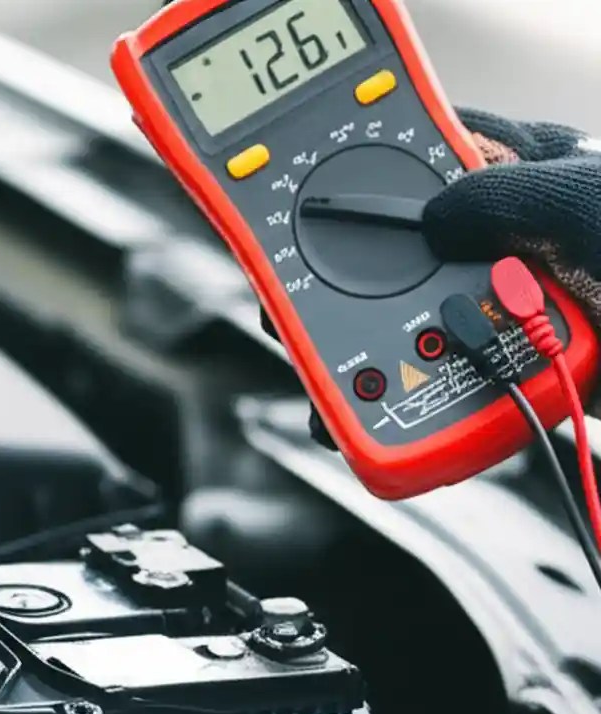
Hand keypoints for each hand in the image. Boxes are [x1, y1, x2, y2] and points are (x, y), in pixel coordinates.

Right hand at [266, 108, 600, 446]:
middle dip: (344, 279)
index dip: (365, 165)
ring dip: (362, 351)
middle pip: (402, 250)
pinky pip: (444, 382)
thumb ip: (504, 198)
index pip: (430, 150)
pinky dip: (405, 401)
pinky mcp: (519, 373)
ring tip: (325, 373)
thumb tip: (428, 215)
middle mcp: (516, 244)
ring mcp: (515, 311)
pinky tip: (375, 414)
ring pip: (413, 322)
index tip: (304, 186)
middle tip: (292, 301)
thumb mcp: (592, 205)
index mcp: (535, 180)